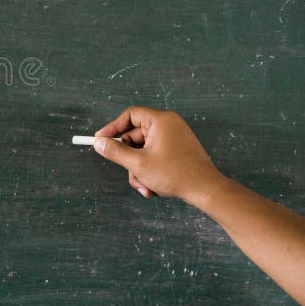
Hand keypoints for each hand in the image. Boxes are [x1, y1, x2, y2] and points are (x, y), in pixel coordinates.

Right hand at [93, 106, 226, 204]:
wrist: (206, 190)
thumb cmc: (176, 174)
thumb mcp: (138, 163)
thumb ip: (115, 152)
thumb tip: (99, 143)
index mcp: (160, 121)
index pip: (130, 116)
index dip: (113, 128)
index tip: (100, 140)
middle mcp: (168, 125)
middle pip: (135, 137)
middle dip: (130, 160)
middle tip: (129, 172)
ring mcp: (174, 139)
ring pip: (143, 151)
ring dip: (139, 170)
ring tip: (145, 186)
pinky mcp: (177, 151)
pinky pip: (154, 156)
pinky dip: (150, 171)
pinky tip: (153, 187)